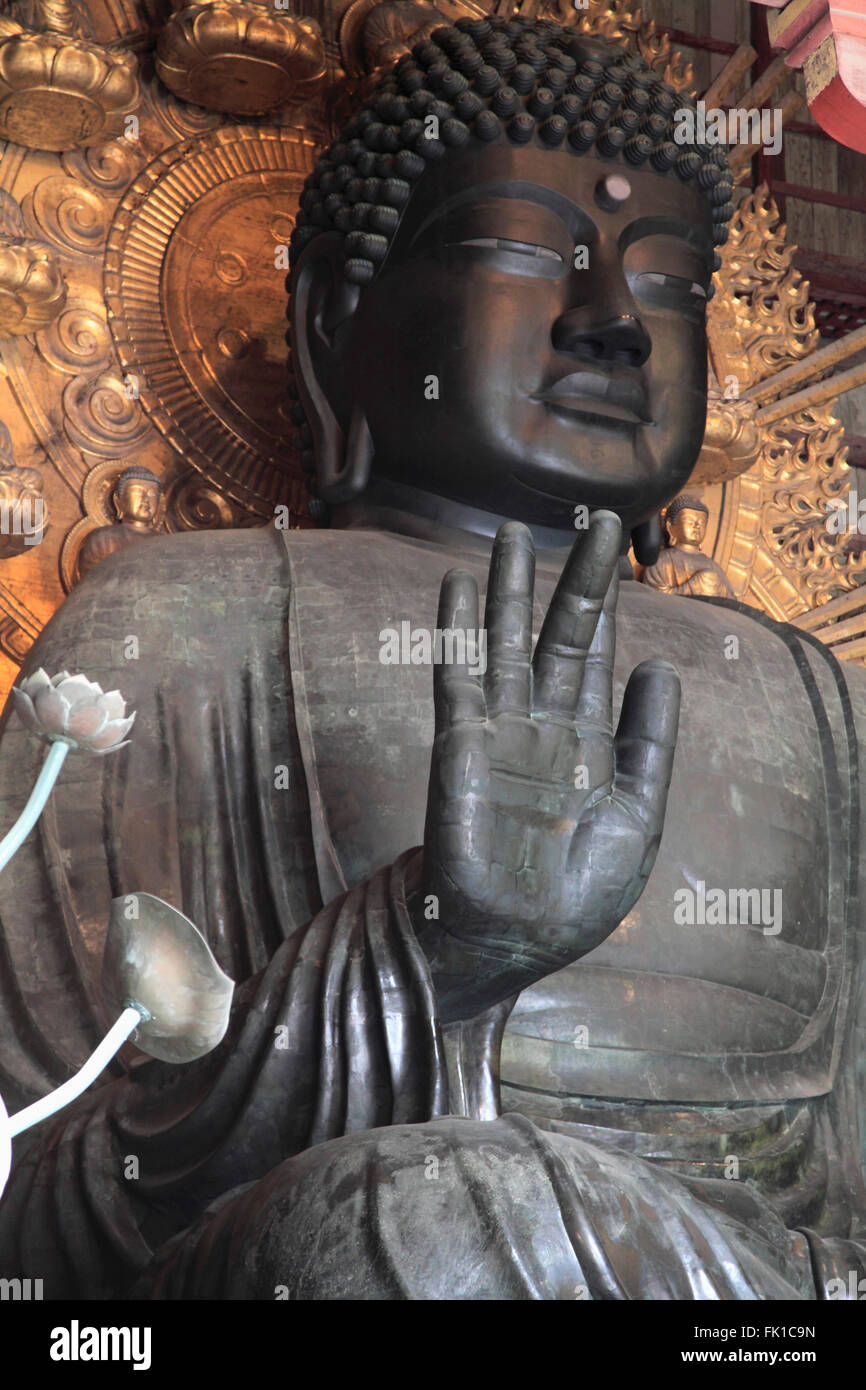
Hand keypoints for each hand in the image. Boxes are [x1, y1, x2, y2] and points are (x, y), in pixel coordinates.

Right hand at [415, 511, 680, 1019]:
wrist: (513, 941)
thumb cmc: (578, 892)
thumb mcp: (637, 816)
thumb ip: (649, 743)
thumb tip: (662, 667)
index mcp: (586, 741)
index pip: (597, 655)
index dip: (607, 601)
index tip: (619, 547)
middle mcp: (542, 726)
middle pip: (557, 635)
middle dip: (573, 579)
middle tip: (595, 520)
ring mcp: (498, 733)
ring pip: (503, 645)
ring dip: (506, 591)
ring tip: (507, 536)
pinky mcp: (459, 748)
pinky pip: (459, 680)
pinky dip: (458, 634)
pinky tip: (457, 588)